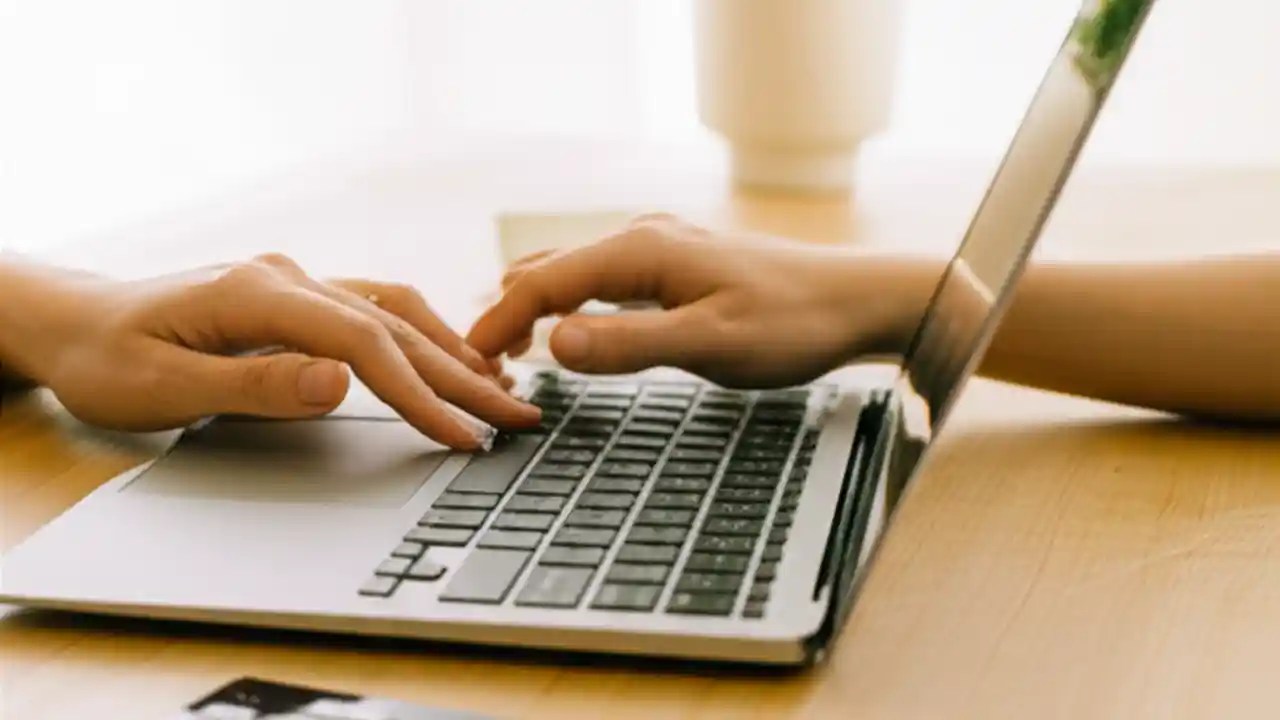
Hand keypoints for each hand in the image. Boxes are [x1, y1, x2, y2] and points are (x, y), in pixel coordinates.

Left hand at [9, 254, 538, 448]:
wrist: (73, 322)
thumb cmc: (106, 360)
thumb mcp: (164, 387)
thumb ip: (254, 383)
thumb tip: (340, 381)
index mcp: (259, 292)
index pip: (364, 344)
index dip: (420, 392)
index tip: (463, 434)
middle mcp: (289, 279)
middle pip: (396, 326)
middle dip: (462, 375)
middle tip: (522, 415)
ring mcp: (296, 284)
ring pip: (397, 312)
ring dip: (454, 352)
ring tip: (505, 386)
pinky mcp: (298, 299)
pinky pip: (378, 311)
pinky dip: (424, 336)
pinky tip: (451, 356)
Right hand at [468, 214, 935, 387]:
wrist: (855, 300)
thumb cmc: (792, 324)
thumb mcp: (710, 345)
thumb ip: (629, 345)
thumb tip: (552, 343)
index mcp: (640, 249)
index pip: (542, 281)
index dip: (496, 321)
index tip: (466, 361)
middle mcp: (641, 237)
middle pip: (546, 269)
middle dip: (506, 314)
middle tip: (481, 371)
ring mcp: (657, 247)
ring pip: (570, 272)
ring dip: (534, 309)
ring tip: (507, 356)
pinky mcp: (672, 265)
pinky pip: (599, 279)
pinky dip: (567, 305)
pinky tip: (564, 334)